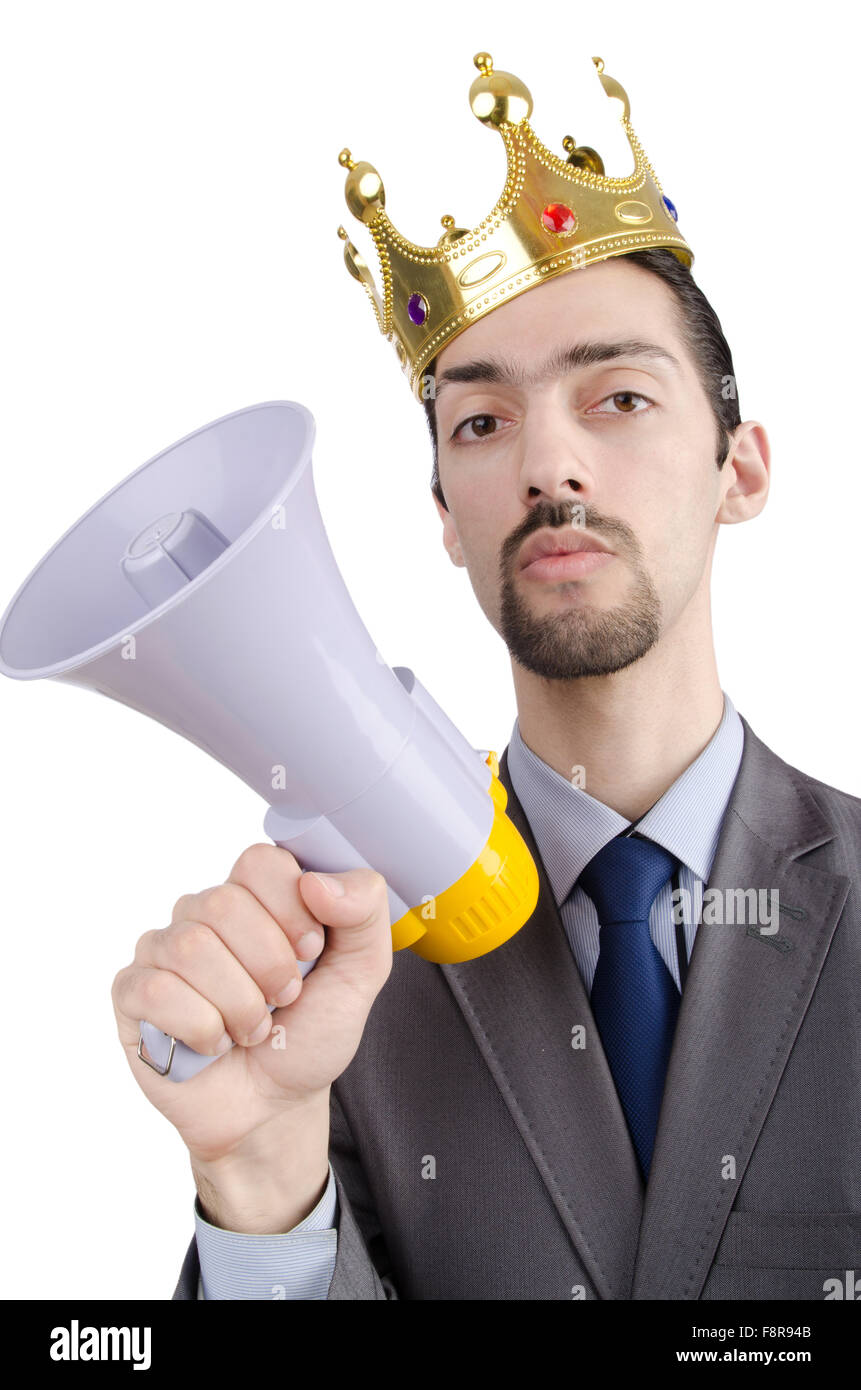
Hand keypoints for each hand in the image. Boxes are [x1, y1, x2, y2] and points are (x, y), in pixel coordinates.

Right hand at [112, 844, 391, 1172]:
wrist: (275, 1106)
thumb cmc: (310, 1033)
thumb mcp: (361, 973)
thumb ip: (364, 910)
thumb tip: (316, 881)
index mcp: (256, 896)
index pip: (260, 862)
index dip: (292, 912)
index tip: (310, 953)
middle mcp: (203, 913)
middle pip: (223, 903)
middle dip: (270, 966)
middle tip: (283, 1000)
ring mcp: (162, 951)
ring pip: (190, 948)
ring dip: (239, 1005)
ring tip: (253, 1028)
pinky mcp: (133, 993)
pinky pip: (156, 990)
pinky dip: (201, 1028)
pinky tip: (214, 1043)